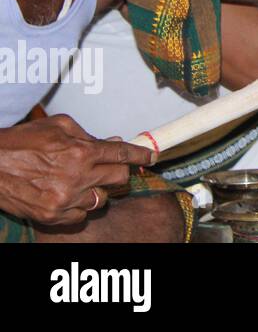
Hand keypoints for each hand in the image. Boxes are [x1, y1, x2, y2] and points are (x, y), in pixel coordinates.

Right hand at [0, 115, 155, 225]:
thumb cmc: (21, 141)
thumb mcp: (58, 125)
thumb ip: (89, 135)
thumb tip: (112, 141)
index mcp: (81, 152)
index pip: (123, 154)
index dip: (141, 155)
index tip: (151, 156)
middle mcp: (77, 177)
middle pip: (119, 179)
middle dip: (118, 171)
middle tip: (108, 168)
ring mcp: (65, 200)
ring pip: (102, 199)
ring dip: (97, 190)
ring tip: (80, 181)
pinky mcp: (52, 216)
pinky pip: (81, 215)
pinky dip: (79, 206)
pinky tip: (67, 194)